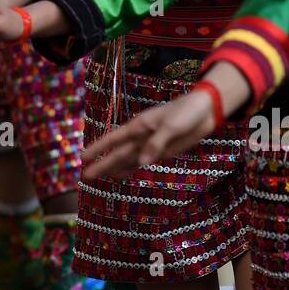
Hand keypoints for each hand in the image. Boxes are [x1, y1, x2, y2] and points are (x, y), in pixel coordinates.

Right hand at [81, 63, 250, 178]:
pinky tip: (122, 174)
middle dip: (102, 165)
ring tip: (98, 178)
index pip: (114, 139)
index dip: (98, 149)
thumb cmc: (187, 112)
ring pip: (127, 159)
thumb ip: (157, 143)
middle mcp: (141, 136)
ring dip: (113, 168)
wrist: (205, 111)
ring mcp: (151, 144)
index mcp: (140, 126)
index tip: (83, 158)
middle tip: (84, 177)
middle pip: (118, 153)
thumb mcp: (172, 126)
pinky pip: (142, 162)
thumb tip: (142, 162)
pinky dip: (131, 168)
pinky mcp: (162, 151)